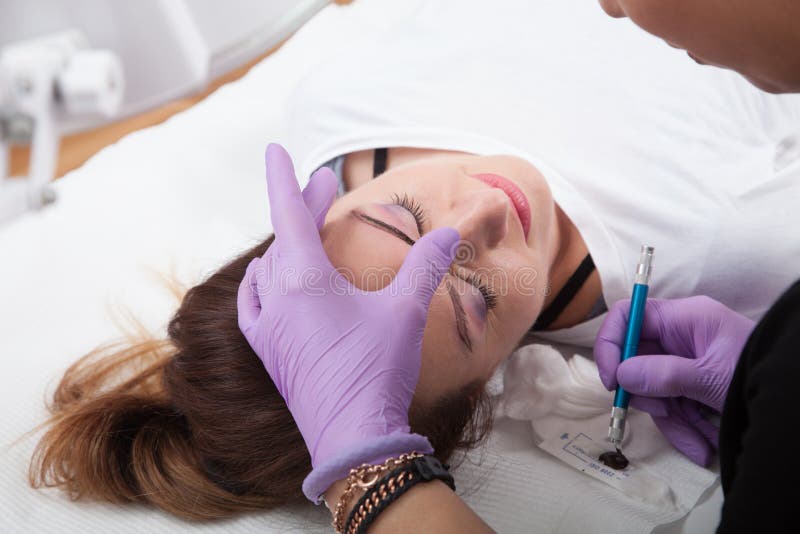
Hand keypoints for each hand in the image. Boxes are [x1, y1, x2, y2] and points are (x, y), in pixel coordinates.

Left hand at [237, 144, 459, 500]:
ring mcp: (269, 328)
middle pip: (284, 237)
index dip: (283, 178)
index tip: (274, 149)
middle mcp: (279, 299)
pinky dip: (262, 283)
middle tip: (323, 187)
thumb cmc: (378, 369)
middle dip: (303, 207)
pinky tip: (269, 284)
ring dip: (286, 244)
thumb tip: (449, 231)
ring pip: (269, 270)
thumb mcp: (406, 310)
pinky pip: (254, 305)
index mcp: (305, 280)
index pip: (288, 213)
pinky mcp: (269, 352)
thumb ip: (426, 264)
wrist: (354, 435)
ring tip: (304, 232)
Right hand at [594, 296, 754, 465]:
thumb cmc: (756, 372)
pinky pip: (673, 405)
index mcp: (682, 319)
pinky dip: (685, 428)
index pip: (628, 316)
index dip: (611, 344)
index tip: (612, 380)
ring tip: (699, 444)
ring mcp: (686, 362)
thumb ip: (663, 374)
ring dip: (672, 421)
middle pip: (637, 360)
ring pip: (654, 389)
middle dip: (647, 394)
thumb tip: (621, 376)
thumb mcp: (710, 376)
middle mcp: (680, 336)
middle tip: (663, 411)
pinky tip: (703, 447)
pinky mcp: (694, 386)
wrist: (793, 400)